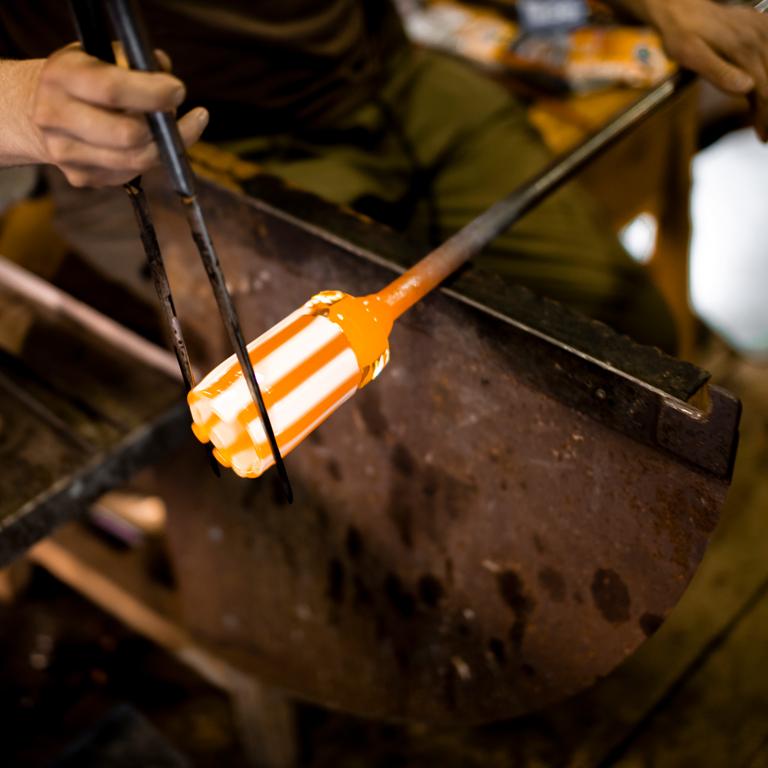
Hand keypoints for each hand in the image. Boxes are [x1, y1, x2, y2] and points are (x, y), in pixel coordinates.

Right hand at [26, 44, 207, 186]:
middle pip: (128, 135)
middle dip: (164, 126)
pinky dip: (150, 159)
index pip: (112, 90)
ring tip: (175, 128)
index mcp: (60, 77)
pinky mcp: (81, 177)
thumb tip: (165, 71)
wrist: (40, 111)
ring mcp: (66, 153)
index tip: (178, 91)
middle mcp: (55, 117)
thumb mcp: (99, 55)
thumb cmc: (83, 79)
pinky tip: (154, 143)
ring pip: (136, 160)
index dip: (153, 93)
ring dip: (165, 146)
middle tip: (181, 113)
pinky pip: (132, 173)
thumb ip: (134, 60)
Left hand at [643, 0, 767, 140]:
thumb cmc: (681, 36)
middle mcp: (758, 38)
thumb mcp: (691, 56)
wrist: (682, 10)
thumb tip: (746, 88)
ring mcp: (763, 31)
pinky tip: (761, 98)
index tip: (763, 138)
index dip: (766, 117)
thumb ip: (718, 73)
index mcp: (743, 50)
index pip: (764, 91)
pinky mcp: (763, 27)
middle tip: (765, 135)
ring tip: (763, 123)